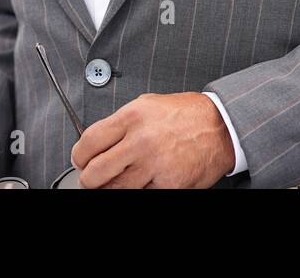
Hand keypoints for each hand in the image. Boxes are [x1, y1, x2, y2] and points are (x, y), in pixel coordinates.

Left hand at [71, 92, 233, 187]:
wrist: (220, 126)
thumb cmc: (184, 114)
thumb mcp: (147, 104)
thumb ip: (120, 123)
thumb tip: (96, 141)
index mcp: (132, 117)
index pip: (88, 143)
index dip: (79, 156)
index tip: (80, 160)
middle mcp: (141, 141)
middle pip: (94, 173)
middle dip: (89, 178)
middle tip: (92, 177)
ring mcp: (155, 166)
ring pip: (114, 190)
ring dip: (111, 188)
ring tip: (117, 179)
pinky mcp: (168, 185)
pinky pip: (140, 195)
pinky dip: (139, 190)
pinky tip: (143, 180)